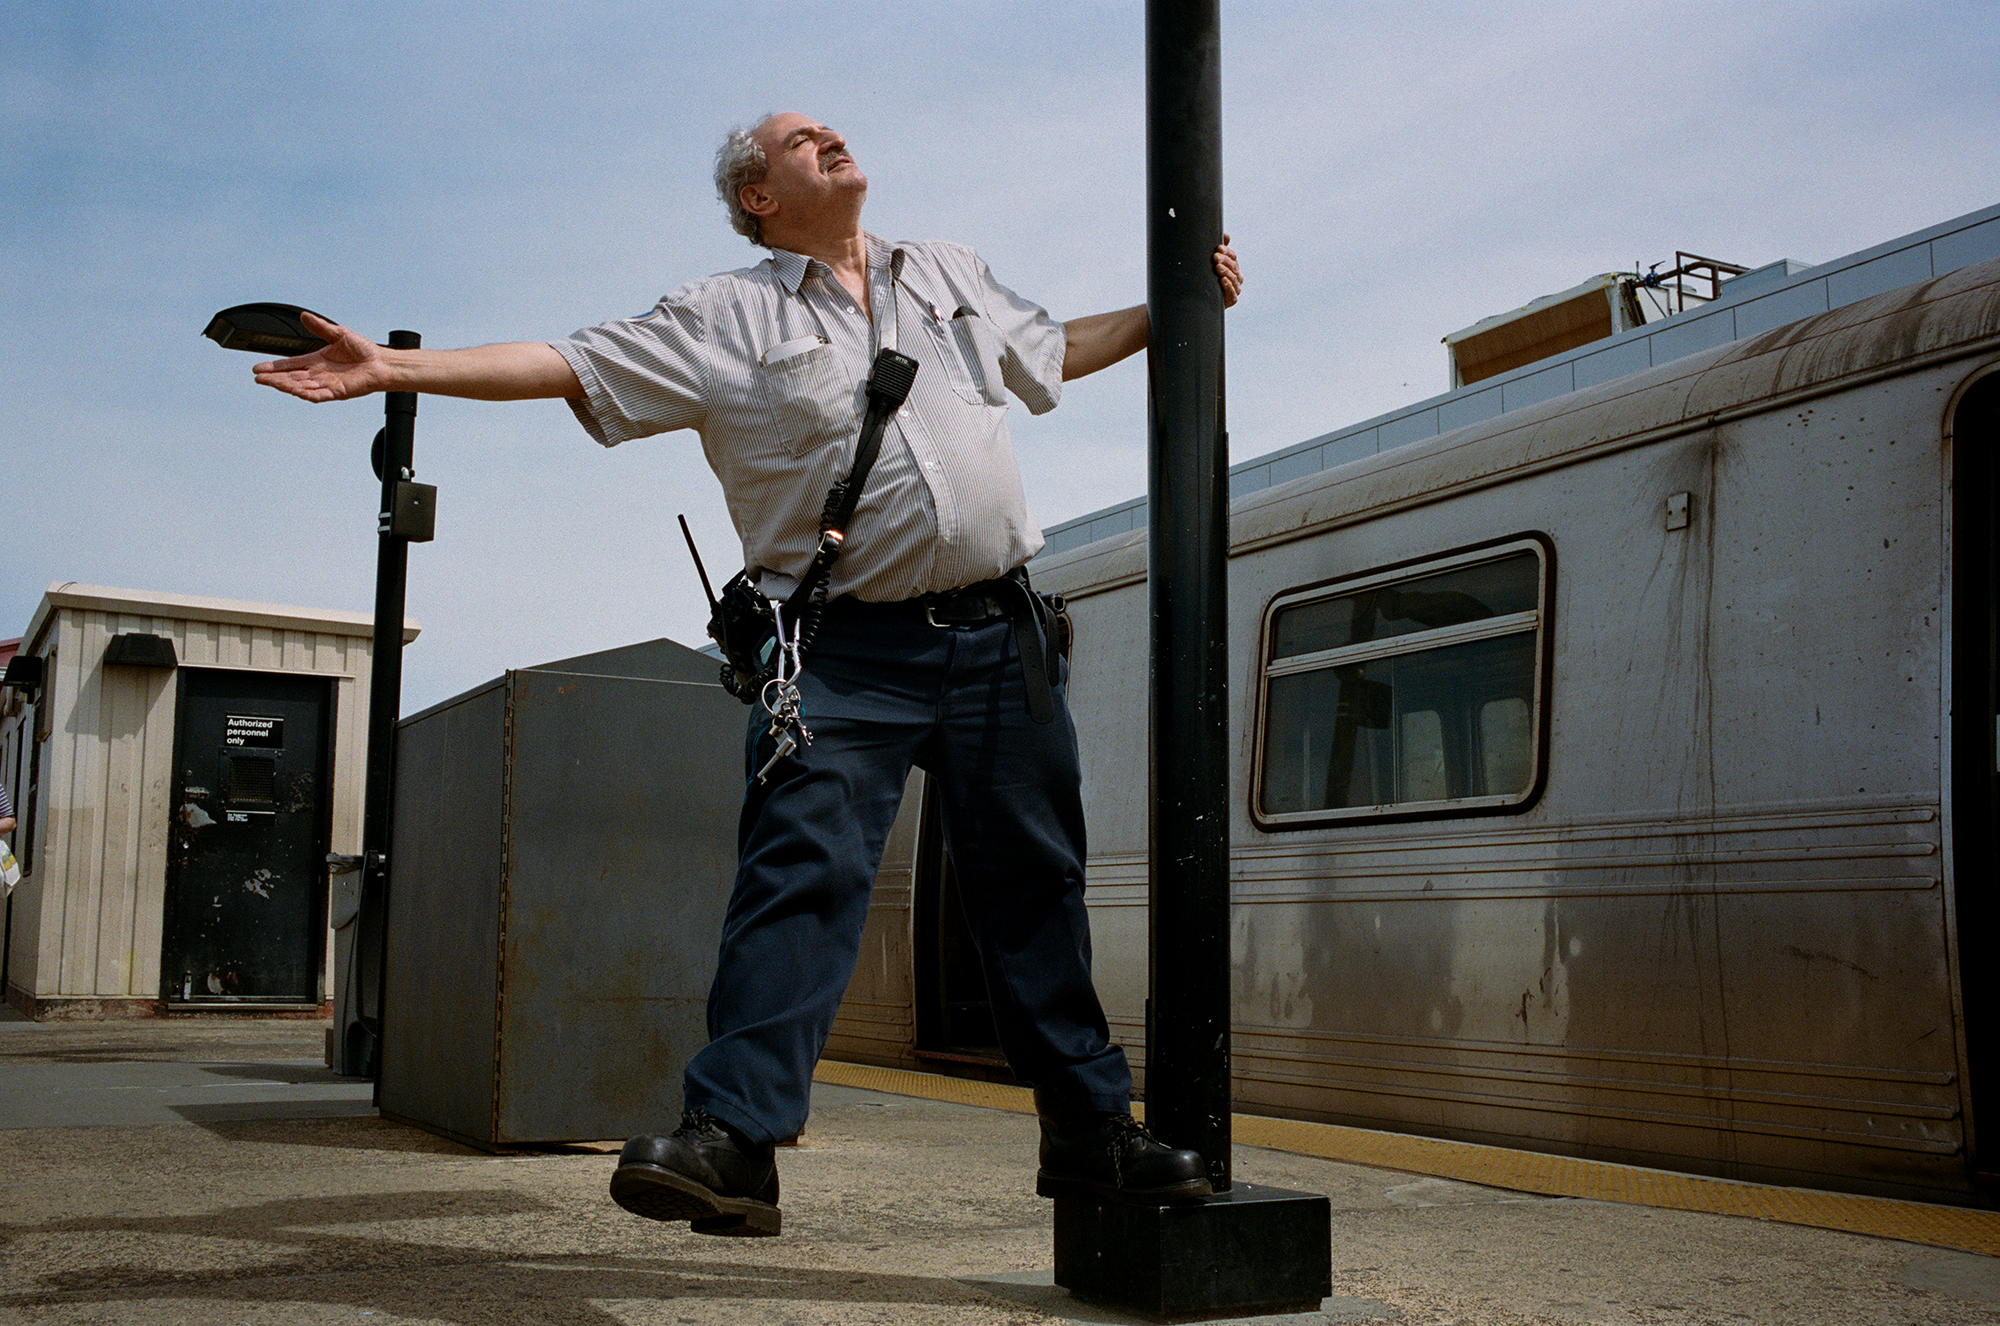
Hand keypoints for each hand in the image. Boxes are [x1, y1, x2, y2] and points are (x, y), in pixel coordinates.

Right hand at [251, 310, 394, 401]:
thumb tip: (304, 316)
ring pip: (302, 387)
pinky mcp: (338, 392)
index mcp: (317, 360)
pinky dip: (307, 393)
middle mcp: (319, 373)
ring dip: (286, 385)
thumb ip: (320, 327)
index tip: (258, 369)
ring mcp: (327, 384)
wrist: (382, 362)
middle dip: (274, 378)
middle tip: (258, 378)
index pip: (290, 364)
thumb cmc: (364, 350)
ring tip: (272, 383)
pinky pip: (319, 395)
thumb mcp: (339, 333)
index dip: (274, 367)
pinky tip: (295, 392)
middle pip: (291, 377)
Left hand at [1213, 235, 1241, 308]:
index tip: (1218, 248)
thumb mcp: (1214, 264)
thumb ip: (1221, 250)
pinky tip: (1222, 280)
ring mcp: (1236, 288)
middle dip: (1225, 260)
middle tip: (1215, 257)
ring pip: (1233, 278)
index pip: (1233, 257)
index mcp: (1233, 266)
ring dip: (1226, 271)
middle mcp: (1237, 277)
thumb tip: (1226, 234)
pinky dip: (1228, 286)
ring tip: (1217, 267)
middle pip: (1234, 266)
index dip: (1227, 251)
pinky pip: (1232, 292)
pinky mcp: (1232, 299)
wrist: (1203, 302)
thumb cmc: (1210, 280)